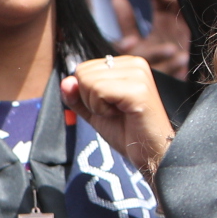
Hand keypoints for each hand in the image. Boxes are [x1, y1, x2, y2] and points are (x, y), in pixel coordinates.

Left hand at [64, 54, 175, 175]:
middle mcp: (134, 64)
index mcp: (126, 64)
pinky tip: (121, 114)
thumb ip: (77, 97)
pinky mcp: (138, 89)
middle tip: (115, 112)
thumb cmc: (127, 132)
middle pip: (83, 73)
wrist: (150, 153)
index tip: (111, 107)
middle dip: (90, 99)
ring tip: (119, 113)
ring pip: (88, 82)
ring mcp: (138, 74)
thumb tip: (66, 82)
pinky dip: (102, 109)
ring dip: (97, 106)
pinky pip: (98, 91)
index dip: (87, 94)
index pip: (83, 69)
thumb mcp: (94, 112)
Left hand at [111, 0, 193, 78]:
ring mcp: (187, 31)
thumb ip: (127, 23)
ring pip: (184, 5)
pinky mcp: (194, 41)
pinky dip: (185, 13)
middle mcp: (176, 23)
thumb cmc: (147, 70)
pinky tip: (171, 4)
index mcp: (163, 20)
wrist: (157, 97)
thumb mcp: (132, 45)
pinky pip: (191, 22)